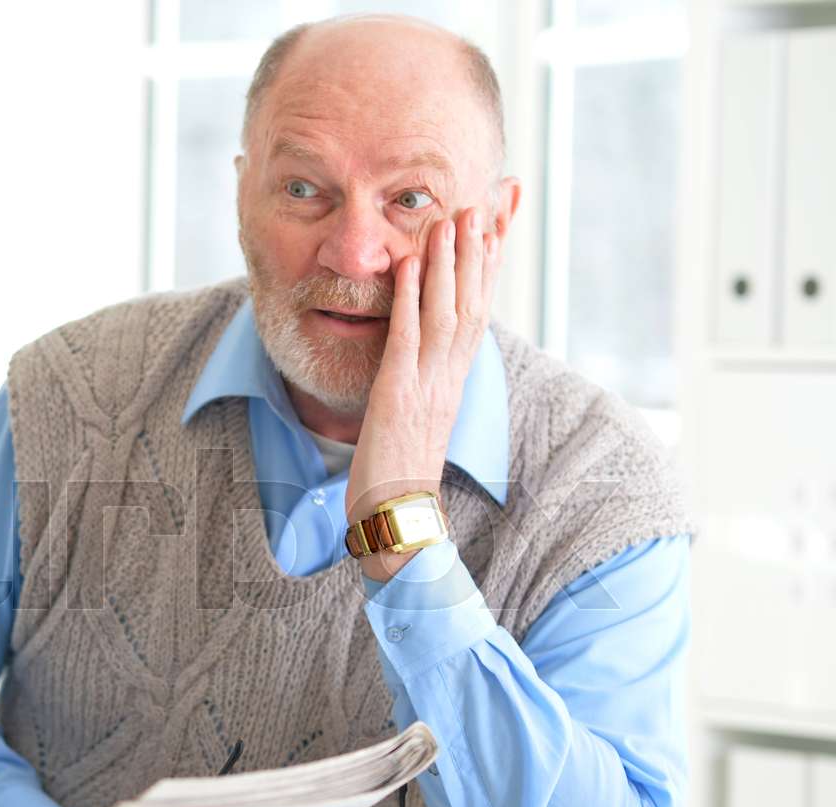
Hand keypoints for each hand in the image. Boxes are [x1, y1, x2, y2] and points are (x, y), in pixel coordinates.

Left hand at [345, 206, 498, 579]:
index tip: (497, 225)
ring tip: (453, 217)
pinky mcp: (397, 395)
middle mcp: (449, 378)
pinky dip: (408, 297)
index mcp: (454, 381)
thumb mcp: (418, 420)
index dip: (490, 267)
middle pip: (473, 302)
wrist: (399, 519)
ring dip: (449, 262)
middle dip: (480, 250)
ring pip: (446, 312)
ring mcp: (427, 385)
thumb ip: (424, 385)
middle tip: (485, 201)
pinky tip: (407, 263)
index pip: (479, 312)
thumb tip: (429, 362)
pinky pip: (406, 338)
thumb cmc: (400, 473)